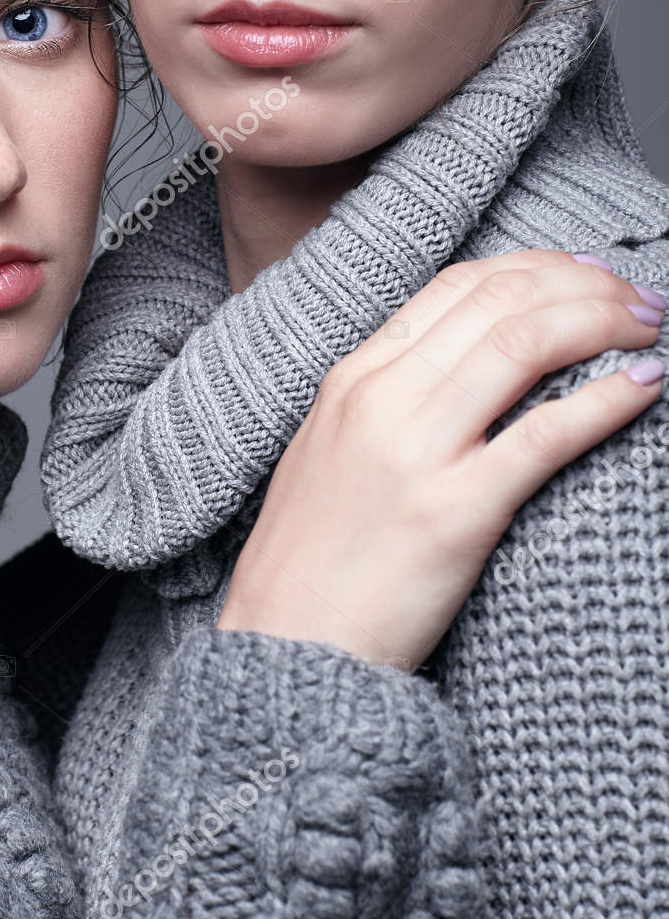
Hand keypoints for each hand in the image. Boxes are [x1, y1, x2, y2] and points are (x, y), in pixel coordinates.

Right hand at [217, 249, 665, 669]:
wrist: (285, 649)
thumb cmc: (313, 564)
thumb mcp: (331, 453)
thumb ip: (389, 402)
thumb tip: (467, 369)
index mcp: (353, 380)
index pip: (458, 286)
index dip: (537, 268)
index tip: (586, 275)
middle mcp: (381, 400)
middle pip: (500, 302)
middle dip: (584, 285)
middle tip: (637, 298)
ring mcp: (415, 453)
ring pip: (523, 345)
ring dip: (602, 322)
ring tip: (647, 327)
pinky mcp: (453, 514)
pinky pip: (544, 435)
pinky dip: (605, 400)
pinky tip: (644, 385)